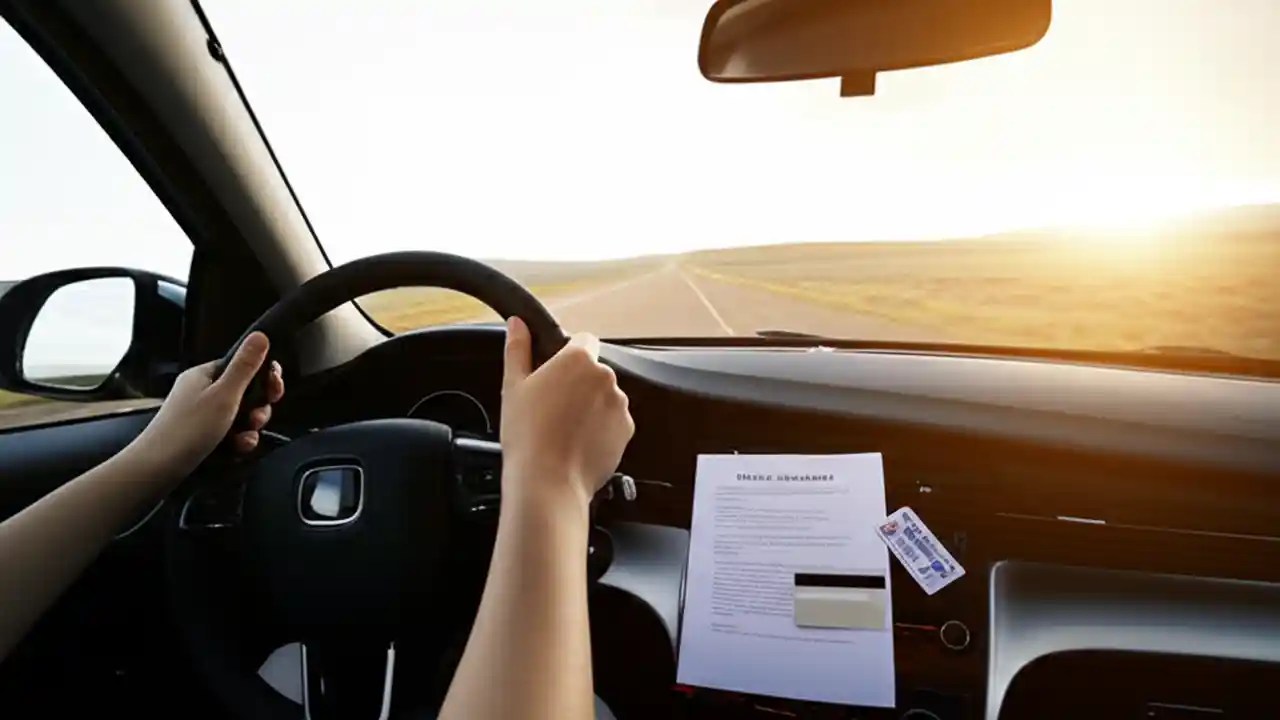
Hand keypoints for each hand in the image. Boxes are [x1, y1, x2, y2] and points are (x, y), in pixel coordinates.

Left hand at [124, 332, 284, 480]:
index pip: (242, 366)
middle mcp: (202, 392)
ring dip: (249, 428)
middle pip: (245, 393)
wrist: (158, 469)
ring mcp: (201, 415)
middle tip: (257, 418)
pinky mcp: (202, 436)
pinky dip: (237, 440)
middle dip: (258, 408)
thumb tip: (260, 335)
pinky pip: (230, 433)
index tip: (274, 388)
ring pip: (240, 416)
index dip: (262, 377)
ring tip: (245, 439)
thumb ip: (245, 366)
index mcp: (204, 375)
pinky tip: (237, 448)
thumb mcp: (224, 395)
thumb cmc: (188, 430)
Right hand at [499, 317, 633, 507]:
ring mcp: (620, 404)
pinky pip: (613, 421)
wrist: (548, 482)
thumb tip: (517, 323)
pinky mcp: (627, 430)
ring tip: (564, 429)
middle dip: (579, 383)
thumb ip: (518, 348)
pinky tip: (578, 443)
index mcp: (579, 359)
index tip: (554, 373)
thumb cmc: (527, 434)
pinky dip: (601, 428)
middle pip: (594, 371)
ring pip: (604, 397)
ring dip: (591, 406)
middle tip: (552, 407)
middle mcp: (606, 376)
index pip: (583, 340)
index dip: (568, 355)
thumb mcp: (513, 386)